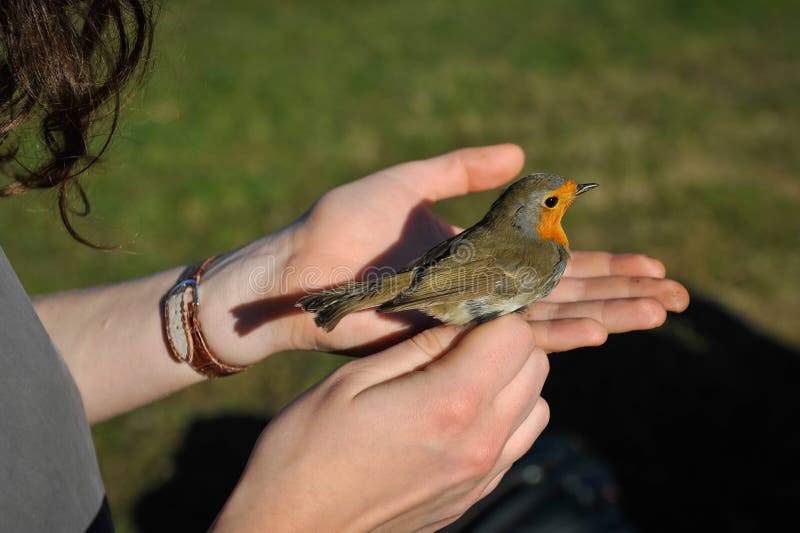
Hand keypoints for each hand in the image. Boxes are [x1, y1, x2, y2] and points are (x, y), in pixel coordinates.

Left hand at [202, 144, 688, 364]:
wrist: (305, 267)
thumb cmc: (346, 224)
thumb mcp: (409, 181)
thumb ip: (461, 169)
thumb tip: (522, 154)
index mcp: (479, 251)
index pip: (555, 258)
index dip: (604, 262)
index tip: (651, 264)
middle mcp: (483, 285)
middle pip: (565, 291)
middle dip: (620, 293)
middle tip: (674, 296)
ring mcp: (471, 311)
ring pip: (551, 315)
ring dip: (606, 314)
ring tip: (658, 314)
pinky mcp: (452, 332)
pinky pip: (515, 334)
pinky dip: (558, 333)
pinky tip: (602, 331)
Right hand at [212, 315, 549, 531]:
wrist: (292, 528)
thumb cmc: (307, 448)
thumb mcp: (353, 381)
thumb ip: (418, 347)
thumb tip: (463, 318)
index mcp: (450, 405)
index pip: (517, 335)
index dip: (491, 312)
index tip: (459, 312)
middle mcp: (481, 443)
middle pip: (536, 366)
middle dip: (504, 341)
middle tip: (456, 338)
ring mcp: (482, 476)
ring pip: (536, 405)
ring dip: (510, 380)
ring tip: (459, 375)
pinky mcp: (475, 496)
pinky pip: (517, 442)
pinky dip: (503, 417)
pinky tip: (456, 414)